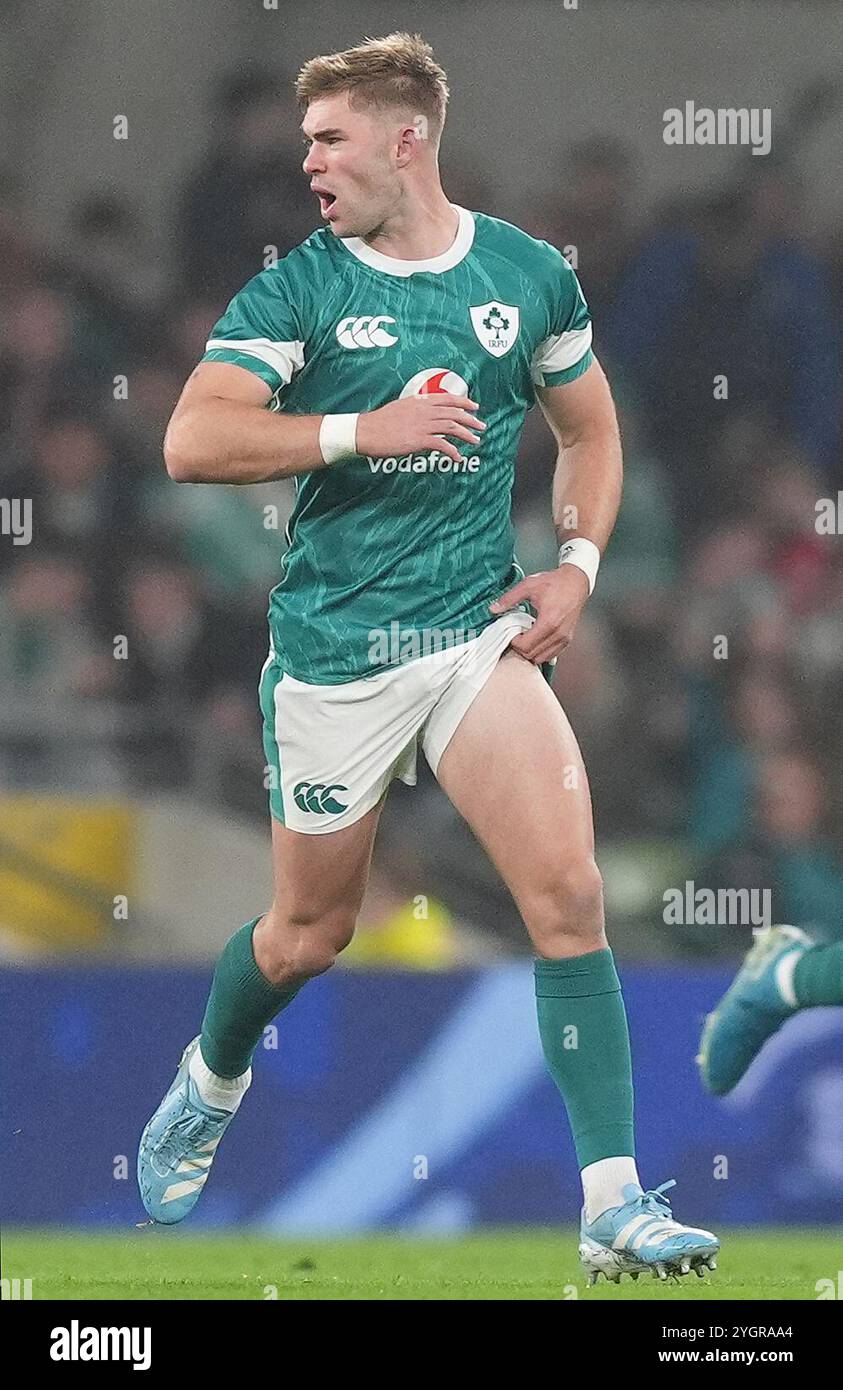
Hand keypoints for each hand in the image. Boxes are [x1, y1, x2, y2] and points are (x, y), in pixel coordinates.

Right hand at [356, 394, 485, 462]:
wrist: (366, 431)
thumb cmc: (379, 422)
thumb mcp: (400, 408)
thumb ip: (415, 409)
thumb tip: (424, 412)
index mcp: (419, 401)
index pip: (447, 398)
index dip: (464, 402)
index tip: (474, 407)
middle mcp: (423, 411)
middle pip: (454, 412)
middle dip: (470, 420)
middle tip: (481, 427)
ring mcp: (422, 425)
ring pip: (452, 427)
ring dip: (466, 435)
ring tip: (475, 441)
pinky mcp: (418, 440)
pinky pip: (442, 445)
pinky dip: (452, 451)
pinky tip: (457, 457)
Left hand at [489, 565, 589, 663]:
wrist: (576, 582)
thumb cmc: (555, 582)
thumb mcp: (528, 586)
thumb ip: (509, 598)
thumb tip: (493, 609)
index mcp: (549, 622)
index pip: (526, 646)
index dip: (514, 642)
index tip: (512, 633)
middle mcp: (558, 634)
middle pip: (532, 655)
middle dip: (521, 648)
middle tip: (517, 635)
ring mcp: (565, 638)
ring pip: (542, 658)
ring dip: (531, 651)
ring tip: (527, 637)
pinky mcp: (568, 640)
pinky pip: (551, 655)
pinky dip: (541, 651)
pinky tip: (537, 638)